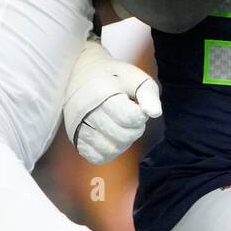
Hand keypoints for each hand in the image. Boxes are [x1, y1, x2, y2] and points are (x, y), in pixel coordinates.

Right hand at [63, 36, 162, 164]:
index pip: (128, 117)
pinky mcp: (75, 138)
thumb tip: (155, 113)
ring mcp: (77, 127)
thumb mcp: (133, 75)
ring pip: (110, 149)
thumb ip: (147, 92)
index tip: (138, 107)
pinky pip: (97, 157)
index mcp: (100, 92)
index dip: (140, 115)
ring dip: (124, 142)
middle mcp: (85, 111)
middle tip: (132, 116)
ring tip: (122, 126)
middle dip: (134, 129)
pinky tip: (111, 136)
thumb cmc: (112, 75)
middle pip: (122, 135)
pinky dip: (109, 151)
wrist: (81, 73)